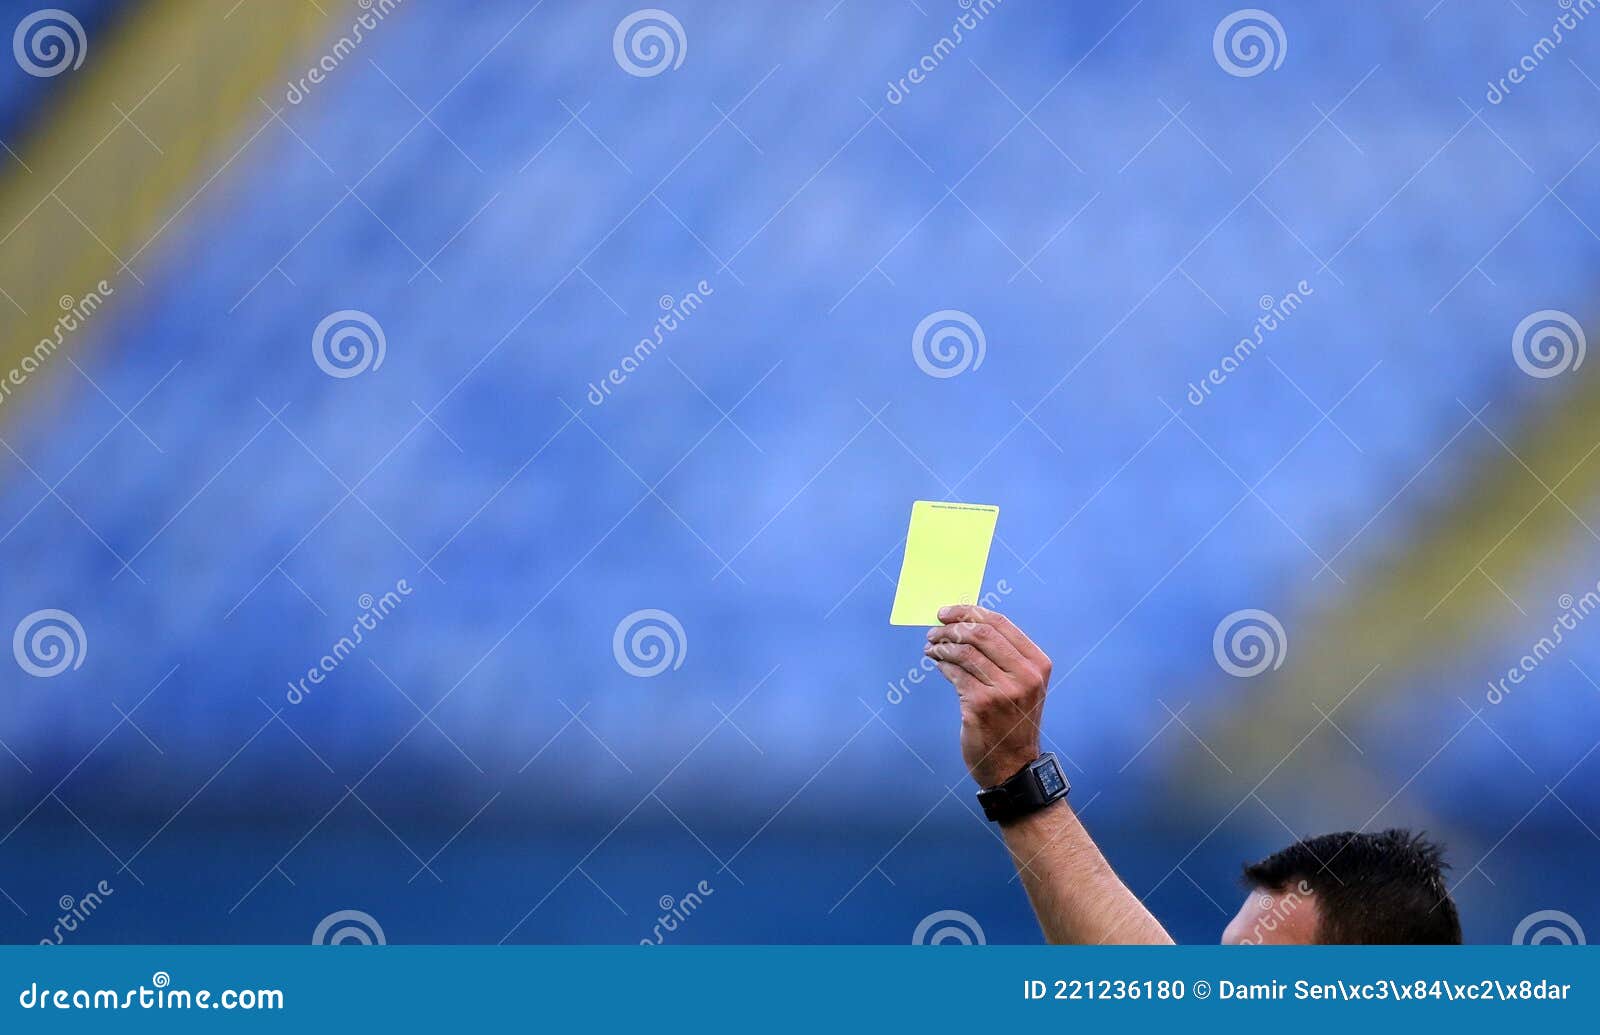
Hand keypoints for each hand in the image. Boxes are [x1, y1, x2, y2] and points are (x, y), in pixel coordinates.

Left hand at [924, 606, 1052, 787]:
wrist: (1013, 765)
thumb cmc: (1013, 722)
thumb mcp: (1023, 686)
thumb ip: (1004, 657)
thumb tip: (966, 624)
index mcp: (1037, 664)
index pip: (1000, 624)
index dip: (969, 611)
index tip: (948, 611)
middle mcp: (1025, 675)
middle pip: (980, 634)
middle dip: (952, 627)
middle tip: (934, 629)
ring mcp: (1003, 691)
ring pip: (964, 652)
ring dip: (942, 645)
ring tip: (931, 646)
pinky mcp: (980, 705)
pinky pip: (954, 674)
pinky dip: (941, 663)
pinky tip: (935, 662)